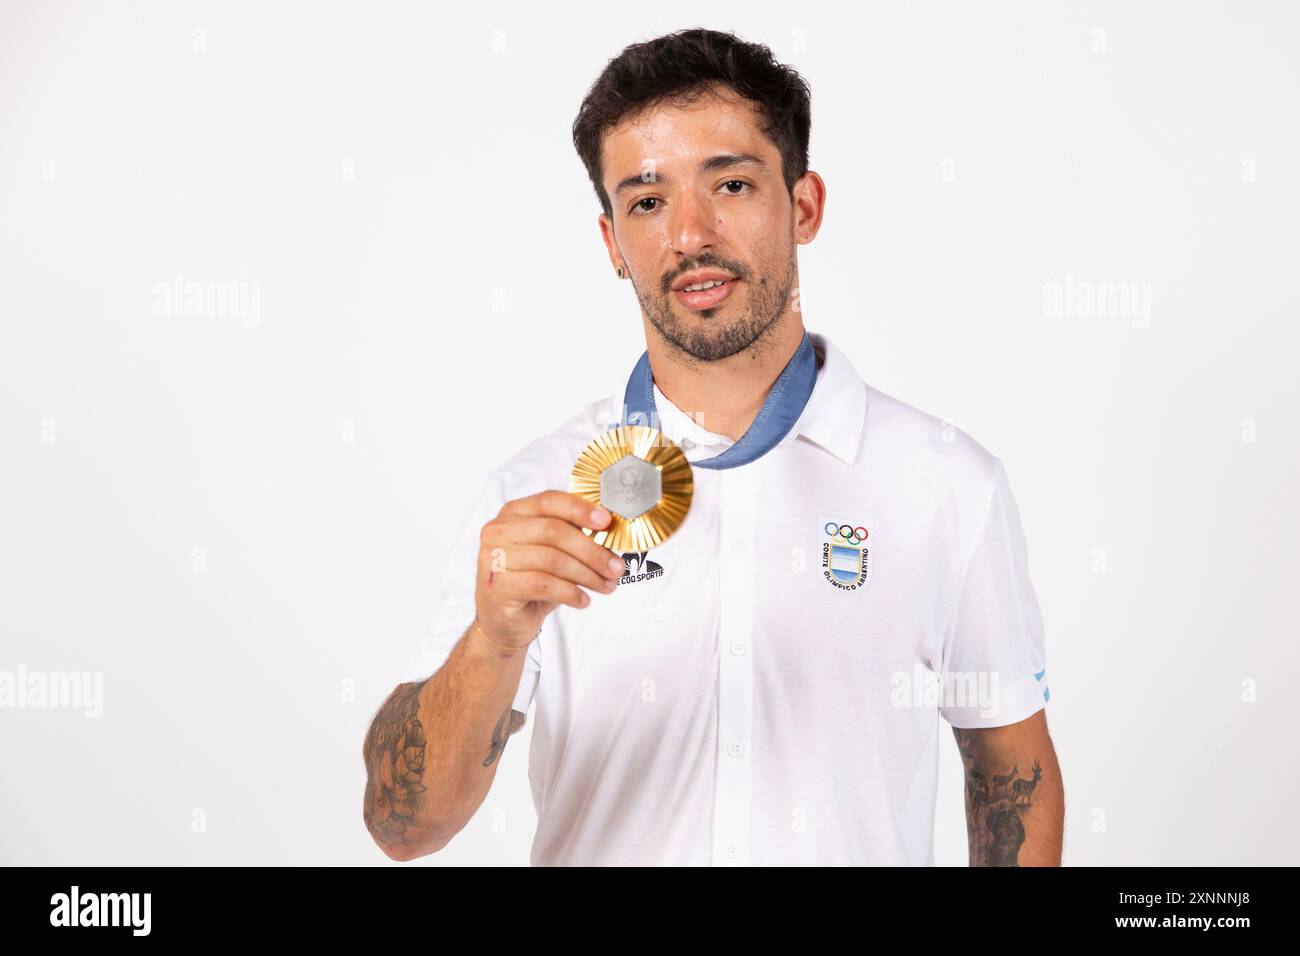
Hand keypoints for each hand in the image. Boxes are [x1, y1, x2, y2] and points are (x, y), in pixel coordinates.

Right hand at [473, 490, 624, 648]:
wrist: (504, 621)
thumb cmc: (531, 582)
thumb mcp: (552, 553)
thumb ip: (573, 537)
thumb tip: (611, 534)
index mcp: (514, 513)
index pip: (549, 501)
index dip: (580, 509)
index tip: (606, 522)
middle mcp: (499, 530)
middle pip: (554, 531)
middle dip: (592, 550)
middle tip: (616, 567)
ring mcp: (495, 558)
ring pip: (552, 559)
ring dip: (587, 575)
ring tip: (605, 586)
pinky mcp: (498, 586)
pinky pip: (543, 585)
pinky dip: (570, 593)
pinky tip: (583, 600)